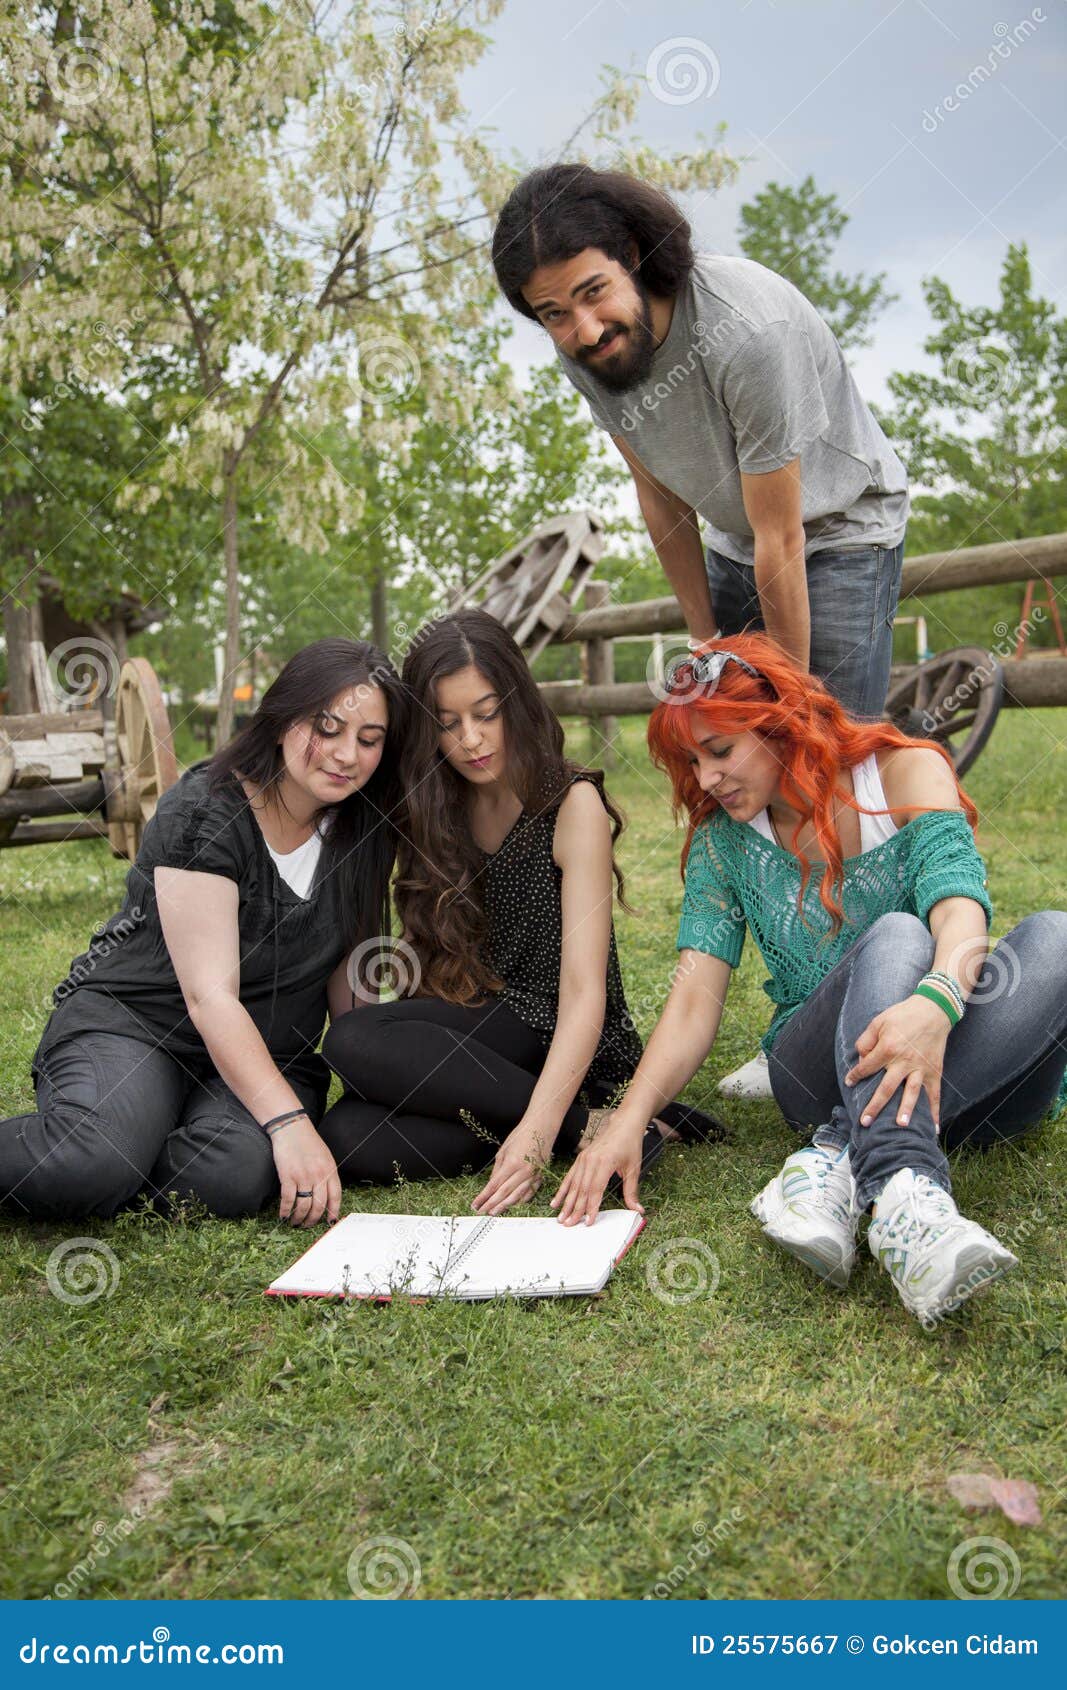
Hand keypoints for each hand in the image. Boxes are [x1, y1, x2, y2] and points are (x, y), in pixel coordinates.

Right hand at [271, 1117, 341, 1226]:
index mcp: (330, 1170)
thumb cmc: (307, 1142)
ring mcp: (303, 1176)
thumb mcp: (325, 1156)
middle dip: (313, 1220)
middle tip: (307, 1225)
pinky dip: (285, 1210)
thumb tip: (326, 1194)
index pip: (335, 1196)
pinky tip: (283, 1215)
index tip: (330, 1222)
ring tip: (294, 1222)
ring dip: (299, 1218)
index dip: (333, 1211)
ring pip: (304, 1206)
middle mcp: (319, 1175)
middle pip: (319, 1205)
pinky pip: (288, 1199)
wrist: (291, 1128)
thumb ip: (327, 1173)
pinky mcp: (288, 1176)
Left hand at [472, 1121, 552, 1215]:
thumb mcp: (503, 1151)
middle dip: (491, 1204)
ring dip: (504, 1206)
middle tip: (482, 1211)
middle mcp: (523, 1172)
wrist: (541, 1127)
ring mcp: (533, 1175)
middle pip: (504, 1194)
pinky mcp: (540, 1176)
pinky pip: (529, 1193)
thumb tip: (491, 1186)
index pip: (494, 1185)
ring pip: (517, 1196)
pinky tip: (512, 1205)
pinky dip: (520, 1200)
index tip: (476, 1204)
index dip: (483, 1197)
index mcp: (512, 1163)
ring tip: (494, 1212)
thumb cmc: (521, 1135)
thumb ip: (497, 1170)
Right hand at [550, 1117, 646, 1227]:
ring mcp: (583, 1159)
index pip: (595, 1189)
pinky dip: (562, 1190)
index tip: (588, 1222)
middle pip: (581, 1189)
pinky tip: (556, 1201)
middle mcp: (591, 1160)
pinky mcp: (580, 1159)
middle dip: (575, 1209)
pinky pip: (569, 1177)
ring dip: (566, 1203)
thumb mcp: (634, 1168)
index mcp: (605, 1162)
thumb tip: (637, 1209)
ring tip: (561, 1218)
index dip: (591, 1207)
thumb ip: (632, 1191)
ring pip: (573, 1185)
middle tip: (569, 1225)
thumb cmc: (630, 1144)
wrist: (623, 1124)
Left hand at [844, 996, 950, 1128]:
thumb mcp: (878, 1021)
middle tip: (865, 1121)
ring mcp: (921, 1068)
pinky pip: (935, 1094)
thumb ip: (866, 1040)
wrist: (934, 1009)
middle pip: (887, 1088)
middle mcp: (904, 1061)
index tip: (850, 1083)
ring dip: (906, 1111)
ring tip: (900, 1126)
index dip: (856, 1075)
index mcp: (888, 1048)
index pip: (867, 1067)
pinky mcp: (935, 1070)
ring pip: (912, 1093)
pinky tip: (933, 1128)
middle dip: (875, 1106)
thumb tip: (861, 1058)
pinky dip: (934, 1111)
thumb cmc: (903, 1014)